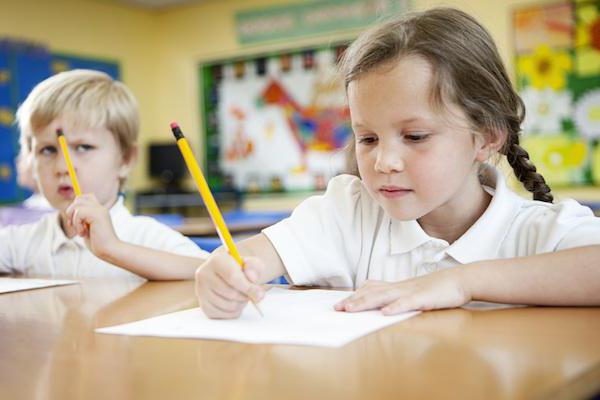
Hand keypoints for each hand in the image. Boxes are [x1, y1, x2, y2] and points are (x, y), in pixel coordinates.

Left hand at [65, 194, 118, 257]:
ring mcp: (99, 210)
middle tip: (74, 225)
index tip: (76, 221)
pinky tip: (83, 234)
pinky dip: (77, 225)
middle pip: (79, 198)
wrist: (110, 250)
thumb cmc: (98, 244)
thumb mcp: (87, 228)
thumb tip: (70, 211)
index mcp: (99, 210)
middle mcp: (100, 208)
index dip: (77, 205)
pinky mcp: (97, 214)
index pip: (86, 197)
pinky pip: (79, 213)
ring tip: (81, 231)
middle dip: (71, 211)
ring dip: (73, 219)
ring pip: (76, 205)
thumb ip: (82, 219)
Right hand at [195, 251, 265, 318]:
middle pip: (231, 294)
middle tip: (251, 293)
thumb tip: (252, 278)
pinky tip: (236, 303)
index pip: (232, 277)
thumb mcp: (252, 263)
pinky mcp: (203, 305)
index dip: (248, 288)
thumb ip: (255, 267)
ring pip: (227, 306)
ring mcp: (201, 291)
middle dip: (246, 296)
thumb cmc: (242, 268)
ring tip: (243, 296)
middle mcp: (204, 274)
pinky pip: (222, 315)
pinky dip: (234, 313)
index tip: (260, 294)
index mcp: (216, 260)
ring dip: (241, 305)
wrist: (228, 273)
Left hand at [334, 269, 470, 314]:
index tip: (339, 304)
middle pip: (372, 293)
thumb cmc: (436, 288)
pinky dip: (395, 308)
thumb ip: (395, 294)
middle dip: (353, 301)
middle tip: (337, 309)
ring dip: (366, 303)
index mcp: (397, 287)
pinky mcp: (423, 298)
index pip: (371, 289)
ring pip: (384, 297)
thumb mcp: (412, 291)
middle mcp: (400, 287)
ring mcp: (411, 292)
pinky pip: (407, 303)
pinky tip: (384, 313)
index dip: (355, 296)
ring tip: (350, 309)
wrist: (459, 280)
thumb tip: (379, 297)